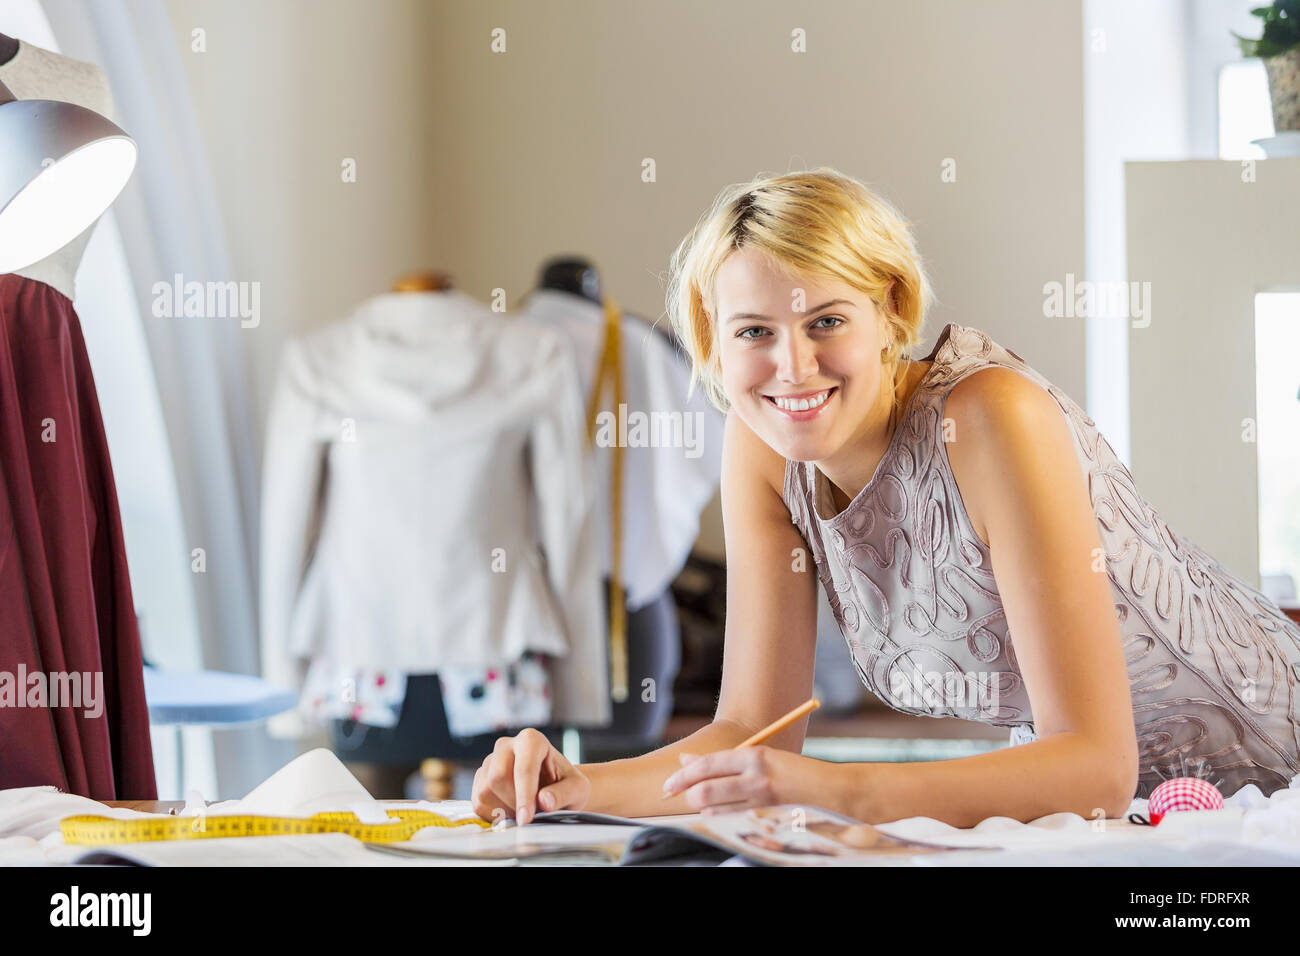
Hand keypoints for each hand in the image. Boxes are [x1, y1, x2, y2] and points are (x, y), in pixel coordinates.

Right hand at [471, 728, 588, 825]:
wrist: (553, 787)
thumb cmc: (565, 784)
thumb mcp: (576, 789)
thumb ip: (564, 793)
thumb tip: (544, 801)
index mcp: (531, 740)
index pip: (523, 768)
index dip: (524, 795)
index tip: (526, 818)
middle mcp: (506, 745)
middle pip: (498, 778)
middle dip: (514, 803)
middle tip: (532, 815)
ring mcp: (489, 761)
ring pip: (485, 791)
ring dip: (505, 810)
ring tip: (525, 810)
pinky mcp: (480, 779)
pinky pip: (478, 802)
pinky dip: (494, 814)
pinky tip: (512, 811)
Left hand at [660, 746, 833, 813]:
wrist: (835, 791)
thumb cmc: (795, 773)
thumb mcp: (763, 758)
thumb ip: (727, 762)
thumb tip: (687, 761)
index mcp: (754, 755)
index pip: (707, 765)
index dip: (683, 776)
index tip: (669, 784)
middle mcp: (756, 777)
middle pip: (705, 792)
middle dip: (688, 797)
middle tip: (682, 797)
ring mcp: (762, 801)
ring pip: (715, 812)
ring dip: (704, 810)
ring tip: (707, 805)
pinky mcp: (768, 820)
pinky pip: (732, 823)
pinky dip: (720, 820)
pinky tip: (723, 816)